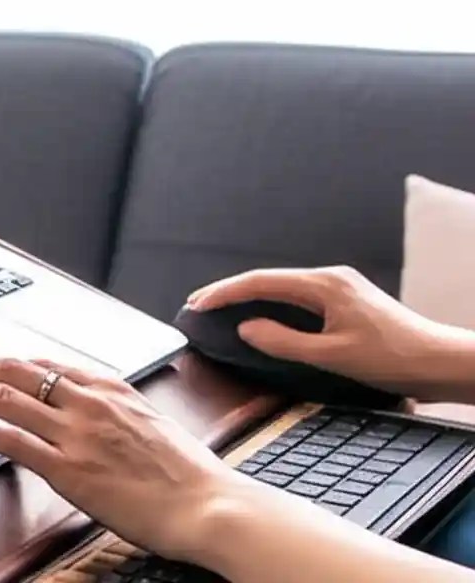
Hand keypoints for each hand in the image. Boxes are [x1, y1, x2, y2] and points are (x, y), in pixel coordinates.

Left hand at [0, 358, 244, 563]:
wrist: (209, 505)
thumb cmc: (190, 475)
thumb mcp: (153, 425)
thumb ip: (116, 413)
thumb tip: (96, 415)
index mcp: (110, 389)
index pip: (44, 365)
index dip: (2, 363)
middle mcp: (88, 402)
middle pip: (15, 370)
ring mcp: (76, 433)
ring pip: (3, 396)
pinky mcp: (67, 467)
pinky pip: (9, 438)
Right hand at [187, 266, 463, 399]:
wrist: (441, 361)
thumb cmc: (394, 359)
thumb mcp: (332, 356)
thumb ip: (283, 342)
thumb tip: (246, 327)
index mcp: (325, 285)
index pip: (261, 282)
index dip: (224, 292)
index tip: (197, 303)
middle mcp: (330, 279)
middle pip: (268, 279)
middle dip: (230, 291)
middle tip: (197, 304)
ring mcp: (339, 288)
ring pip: (281, 287)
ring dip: (249, 297)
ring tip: (219, 308)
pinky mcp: (345, 302)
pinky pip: (296, 297)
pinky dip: (270, 304)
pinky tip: (258, 315)